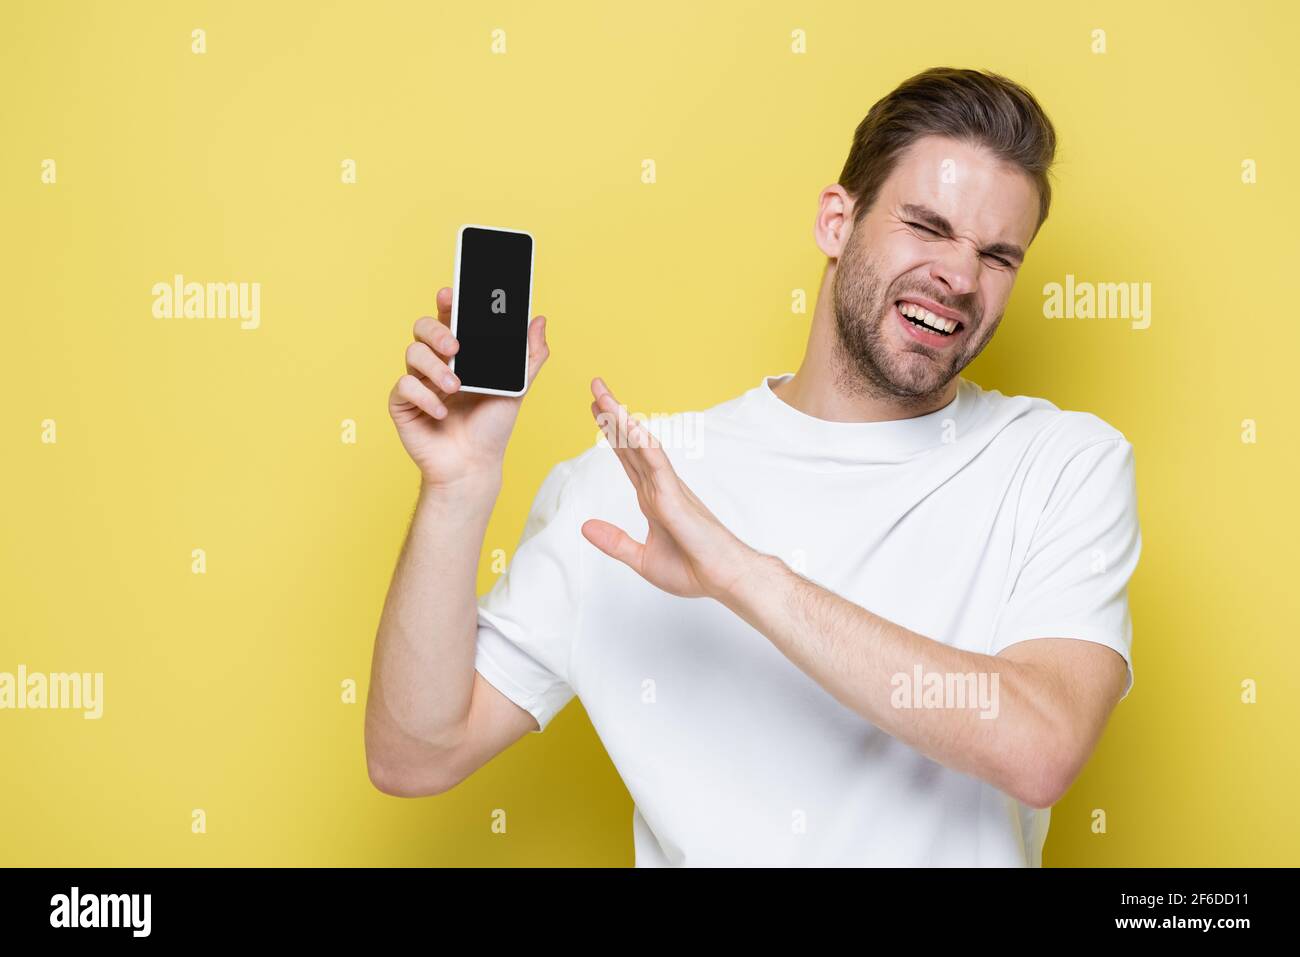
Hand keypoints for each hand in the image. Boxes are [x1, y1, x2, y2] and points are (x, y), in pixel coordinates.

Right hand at [388, 286, 548, 489]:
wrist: (474, 465)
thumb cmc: (492, 427)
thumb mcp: (517, 388)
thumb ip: (529, 355)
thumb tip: (539, 320)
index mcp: (460, 354)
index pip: (449, 318)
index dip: (446, 303)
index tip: (450, 294)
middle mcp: (436, 363)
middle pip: (423, 328)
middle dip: (437, 330)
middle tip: (456, 346)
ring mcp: (417, 382)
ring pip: (412, 353)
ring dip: (435, 367)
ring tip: (455, 387)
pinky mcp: (403, 404)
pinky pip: (404, 386)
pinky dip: (425, 397)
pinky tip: (442, 412)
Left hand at [580, 377, 752, 599]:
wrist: (723, 579)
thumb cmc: (693, 568)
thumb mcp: (641, 558)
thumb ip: (614, 541)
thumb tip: (585, 526)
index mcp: (653, 499)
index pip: (628, 458)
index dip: (611, 434)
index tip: (595, 410)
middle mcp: (660, 487)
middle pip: (630, 444)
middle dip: (611, 415)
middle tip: (595, 387)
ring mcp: (668, 488)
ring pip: (641, 446)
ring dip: (621, 420)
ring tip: (604, 396)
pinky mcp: (675, 497)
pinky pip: (656, 464)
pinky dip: (641, 443)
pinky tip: (628, 425)